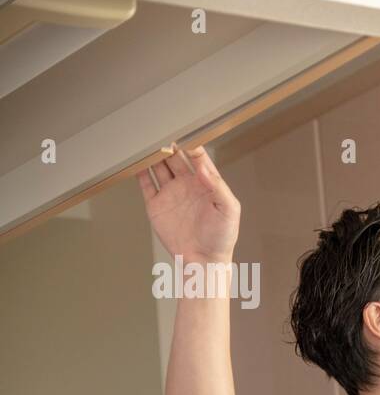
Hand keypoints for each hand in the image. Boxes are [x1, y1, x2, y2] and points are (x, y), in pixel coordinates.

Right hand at [136, 144, 239, 265]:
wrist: (203, 261)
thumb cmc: (221, 238)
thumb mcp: (228, 211)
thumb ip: (218, 187)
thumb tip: (203, 167)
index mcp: (207, 184)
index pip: (197, 157)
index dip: (191, 144)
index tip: (184, 134)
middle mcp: (187, 185)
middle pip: (175, 158)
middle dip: (168, 145)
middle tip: (161, 132)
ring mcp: (171, 193)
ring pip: (158, 167)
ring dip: (152, 155)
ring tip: (145, 141)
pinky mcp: (156, 204)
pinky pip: (145, 183)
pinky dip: (139, 171)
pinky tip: (135, 160)